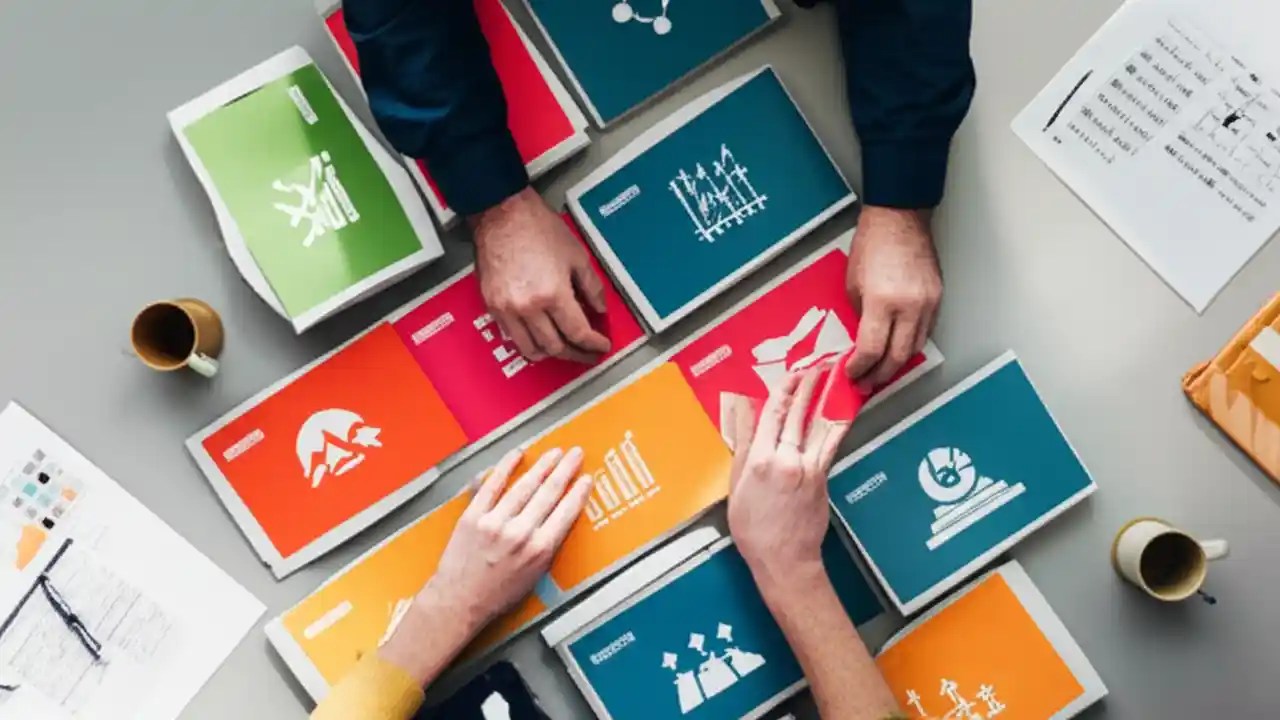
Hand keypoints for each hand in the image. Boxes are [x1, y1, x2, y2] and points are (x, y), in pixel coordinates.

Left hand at [424, 447, 591, 630]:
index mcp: (539, 551)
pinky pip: (492, 485)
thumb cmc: (495, 596)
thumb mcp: (534, 577)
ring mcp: (495, 522)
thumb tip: (557, 521)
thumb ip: (546, 548)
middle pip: (549, 493)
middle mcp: (519, 533)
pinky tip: (517, 455)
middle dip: (565, 470)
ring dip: (543, 466)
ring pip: (525, 486)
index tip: (586, 479)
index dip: (578, 493)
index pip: (566, 513)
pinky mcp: (473, 516)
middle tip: (576, 454)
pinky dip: (505, 467)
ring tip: (554, 453)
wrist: (459, 601)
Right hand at [472, 188, 611, 363]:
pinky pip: (511, 336)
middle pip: (555, 346)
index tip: (600, 345)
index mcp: (553, 293)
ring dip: (550, 353)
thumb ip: (591, 286)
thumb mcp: (576, 255)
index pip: (578, 333)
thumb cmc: (535, 227)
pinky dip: (528, 341)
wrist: (501, 214)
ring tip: (563, 349)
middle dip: (575, 353)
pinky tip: (538, 335)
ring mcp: (507, 308)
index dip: (593, 345)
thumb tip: (599, 308)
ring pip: (531, 349)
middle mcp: (528, 306)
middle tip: (586, 352)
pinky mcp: (492, 305)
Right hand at [726, 369, 850, 590]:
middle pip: (797, 416)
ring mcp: (808, 468)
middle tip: (813, 367)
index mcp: (761, 462)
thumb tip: (742, 419)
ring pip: (818, 427)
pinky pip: (829, 445)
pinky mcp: (822, 478)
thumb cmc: (754, 529)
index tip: (789, 375)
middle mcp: (787, 460)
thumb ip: (743, 448)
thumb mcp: (737, 487)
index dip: (782, 392)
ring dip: (824, 400)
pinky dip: (836, 426)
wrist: (784, 559)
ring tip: (831, 380)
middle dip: (806, 389)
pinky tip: (841, 413)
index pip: (772, 417)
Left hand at [844, 206, 941, 388]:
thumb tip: (863, 340)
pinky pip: (926, 331)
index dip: (860, 368)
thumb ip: (860, 316)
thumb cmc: (873, 244)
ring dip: (897, 363)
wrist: (900, 219)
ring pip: (915, 347)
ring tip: (881, 371)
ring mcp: (928, 303)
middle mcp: (909, 306)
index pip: (871, 350)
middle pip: (897, 357)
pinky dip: (911, 344)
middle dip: (880, 375)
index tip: (852, 374)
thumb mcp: (853, 285)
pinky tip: (898, 349)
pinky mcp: (937, 298)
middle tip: (867, 383)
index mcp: (882, 301)